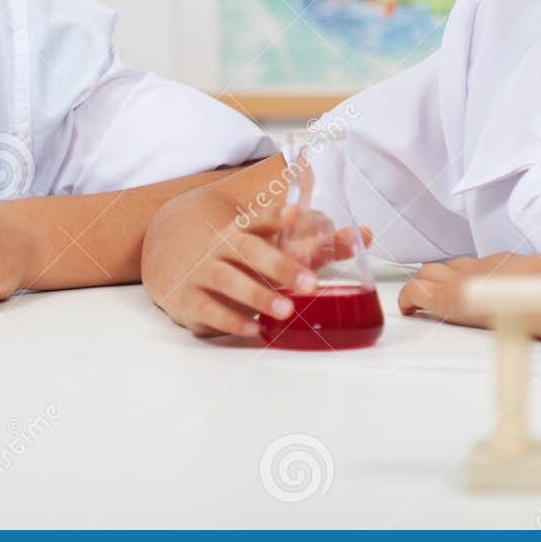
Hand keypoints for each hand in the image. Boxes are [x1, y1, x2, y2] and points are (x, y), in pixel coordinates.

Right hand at [142, 200, 323, 339]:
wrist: (174, 262)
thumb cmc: (240, 258)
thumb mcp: (272, 247)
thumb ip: (317, 245)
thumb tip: (366, 235)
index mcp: (243, 230)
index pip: (259, 218)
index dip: (275, 216)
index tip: (294, 212)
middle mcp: (222, 247)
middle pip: (248, 250)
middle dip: (279, 267)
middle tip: (310, 284)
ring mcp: (203, 272)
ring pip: (228, 280)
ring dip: (257, 295)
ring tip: (285, 310)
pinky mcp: (190, 300)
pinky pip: (210, 309)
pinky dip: (232, 320)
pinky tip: (254, 329)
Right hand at [397, 253, 540, 327]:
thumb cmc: (539, 315)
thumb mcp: (498, 333)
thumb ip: (478, 332)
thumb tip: (481, 376)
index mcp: (458, 299)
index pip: (418, 289)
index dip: (407, 298)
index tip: (408, 309)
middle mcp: (469, 277)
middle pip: (430, 270)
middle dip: (421, 283)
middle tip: (422, 301)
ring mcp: (489, 265)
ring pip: (456, 263)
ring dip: (446, 274)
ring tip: (451, 291)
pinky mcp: (510, 259)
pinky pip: (482, 261)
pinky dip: (475, 271)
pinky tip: (487, 283)